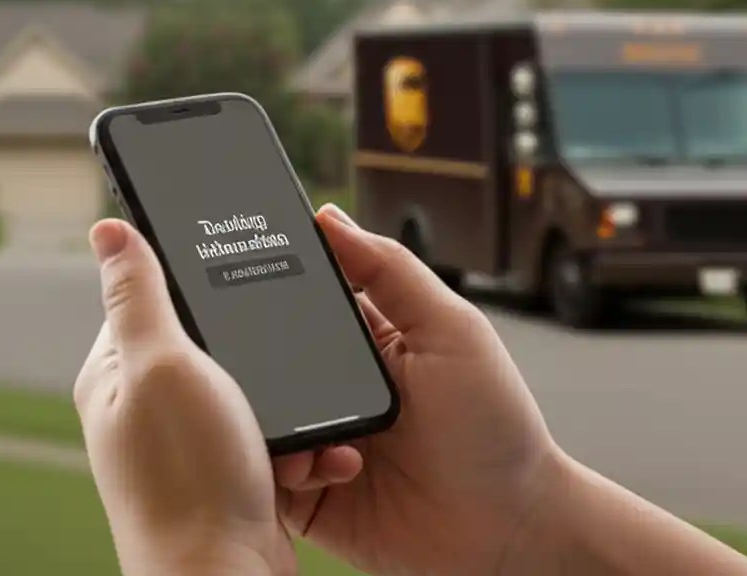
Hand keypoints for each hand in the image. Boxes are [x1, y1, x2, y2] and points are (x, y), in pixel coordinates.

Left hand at [74, 219, 294, 575]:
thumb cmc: (187, 478)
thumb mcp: (163, 364)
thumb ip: (141, 294)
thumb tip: (108, 228)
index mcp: (117, 374)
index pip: (153, 297)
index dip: (201, 284)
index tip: (244, 272)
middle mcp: (148, 407)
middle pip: (216, 342)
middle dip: (263, 349)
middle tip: (283, 356)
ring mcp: (192, 443)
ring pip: (258, 389)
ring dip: (291, 401)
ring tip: (300, 425)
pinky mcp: (232, 473)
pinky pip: (278, 435)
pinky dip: (303, 442)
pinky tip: (313, 457)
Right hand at [274, 206, 564, 575]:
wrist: (509, 527)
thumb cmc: (496, 427)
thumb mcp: (453, 330)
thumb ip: (392, 270)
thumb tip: (330, 218)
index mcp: (371, 342)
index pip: (306, 302)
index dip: (274, 287)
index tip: (237, 267)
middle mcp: (340, 390)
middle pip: (270, 360)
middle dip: (256, 359)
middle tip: (253, 356)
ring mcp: (323, 443)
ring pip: (259, 418)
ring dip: (273, 417)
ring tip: (310, 425)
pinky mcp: (312, 497)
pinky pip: (269, 475)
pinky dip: (284, 468)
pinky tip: (331, 465)